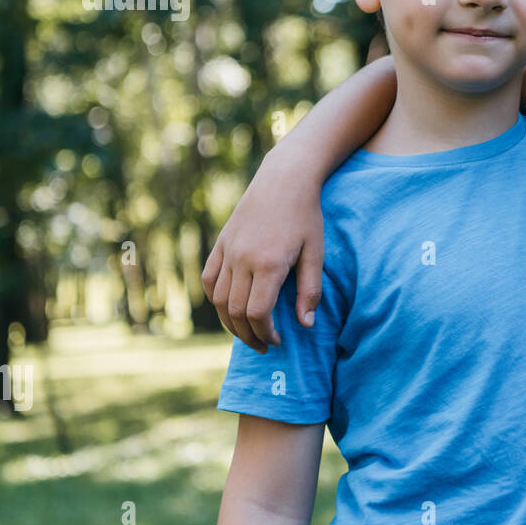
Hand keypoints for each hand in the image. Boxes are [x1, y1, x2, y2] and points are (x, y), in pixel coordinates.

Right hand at [202, 152, 324, 352]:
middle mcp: (243, 260)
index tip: (278, 341)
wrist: (284, 179)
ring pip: (218, 300)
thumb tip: (305, 325)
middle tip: (264, 344)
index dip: (265, 333)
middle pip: (235, 312)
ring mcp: (228, 251)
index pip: (257, 313)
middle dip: (249, 335)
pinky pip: (209, 279)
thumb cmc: (306, 216)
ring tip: (247, 332)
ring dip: (230, 322)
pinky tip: (229, 308)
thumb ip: (310, 290)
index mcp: (269, 264)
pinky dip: (215, 299)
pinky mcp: (221, 243)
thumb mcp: (316, 252)